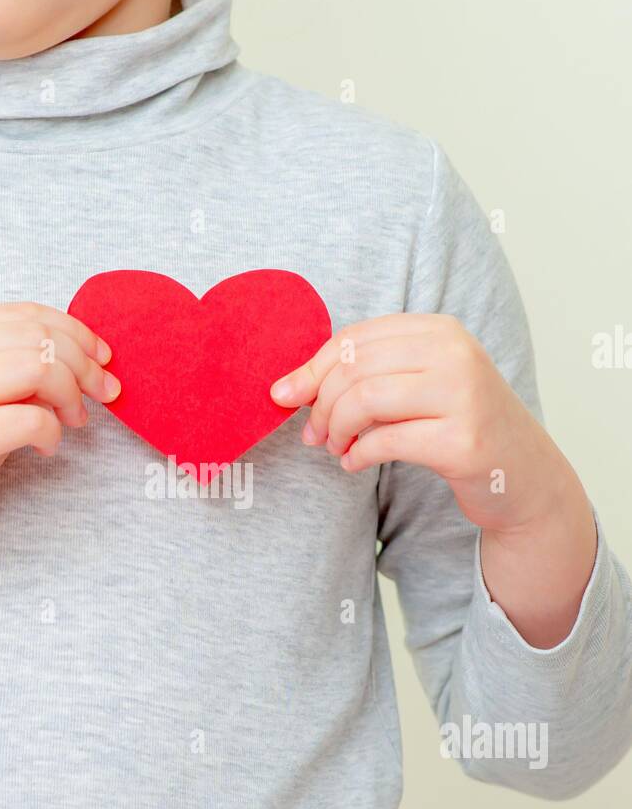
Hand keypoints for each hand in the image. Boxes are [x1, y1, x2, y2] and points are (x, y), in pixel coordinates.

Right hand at [0, 301, 120, 566]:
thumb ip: (14, 367)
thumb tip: (82, 355)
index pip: (25, 314)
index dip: (76, 331)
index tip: (102, 358)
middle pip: (38, 337)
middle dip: (85, 364)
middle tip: (104, 394)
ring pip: (38, 367)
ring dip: (72, 394)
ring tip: (74, 420)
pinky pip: (31, 418)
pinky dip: (52, 432)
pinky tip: (46, 448)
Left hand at [270, 312, 571, 535]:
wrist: (524, 478)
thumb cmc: (461, 427)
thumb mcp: (420, 385)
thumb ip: (365, 375)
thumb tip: (285, 388)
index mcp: (441, 331)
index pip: (355, 338)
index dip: (312, 368)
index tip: (288, 397)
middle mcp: (455, 355)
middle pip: (353, 368)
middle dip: (320, 405)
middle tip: (314, 434)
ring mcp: (462, 396)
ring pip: (364, 400)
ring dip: (335, 429)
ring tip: (335, 447)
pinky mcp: (461, 442)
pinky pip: (384, 443)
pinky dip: (356, 456)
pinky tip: (353, 464)